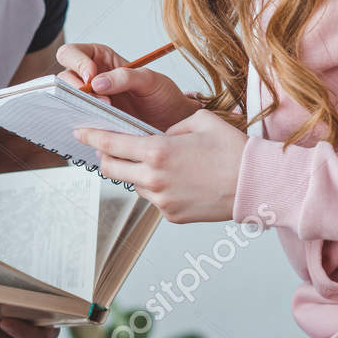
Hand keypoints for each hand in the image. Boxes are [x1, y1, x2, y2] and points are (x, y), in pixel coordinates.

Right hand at [56, 42, 196, 130]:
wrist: (173, 123)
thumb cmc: (163, 97)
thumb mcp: (151, 80)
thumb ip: (125, 76)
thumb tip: (96, 82)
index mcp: (101, 59)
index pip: (72, 52)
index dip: (76, 62)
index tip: (92, 77)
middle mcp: (90, 78)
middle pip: (62, 76)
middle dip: (76, 87)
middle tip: (101, 99)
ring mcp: (90, 100)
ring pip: (65, 97)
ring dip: (80, 104)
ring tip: (104, 111)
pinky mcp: (91, 118)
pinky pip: (75, 117)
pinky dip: (80, 119)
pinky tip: (97, 122)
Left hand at [74, 109, 247, 222]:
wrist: (258, 185)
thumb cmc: (233, 150)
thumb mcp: (199, 122)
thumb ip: (170, 126)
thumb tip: (157, 135)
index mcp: (157, 151)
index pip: (110, 144)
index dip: (90, 136)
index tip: (79, 131)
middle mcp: (154, 178)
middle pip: (110, 168)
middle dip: (105, 156)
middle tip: (108, 147)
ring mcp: (161, 200)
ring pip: (132, 183)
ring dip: (134, 172)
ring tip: (157, 162)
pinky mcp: (171, 215)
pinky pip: (153, 198)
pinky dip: (156, 186)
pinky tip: (176, 178)